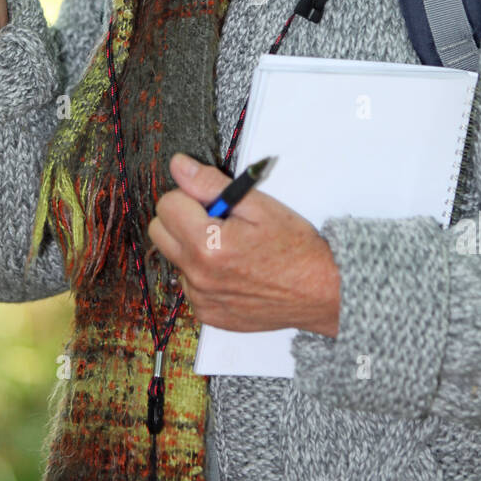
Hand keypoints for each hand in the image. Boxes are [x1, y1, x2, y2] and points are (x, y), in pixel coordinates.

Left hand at [147, 153, 340, 337]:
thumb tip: (179, 167)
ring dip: (192, 248)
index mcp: (207, 245)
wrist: (320, 292)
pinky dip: (204, 274)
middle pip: (159, 233)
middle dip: (182, 219)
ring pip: (175, 259)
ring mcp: (201, 299)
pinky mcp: (208, 314)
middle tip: (216, 220)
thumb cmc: (296, 249)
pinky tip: (232, 270)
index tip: (213, 201)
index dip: (190, 196)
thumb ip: (211, 184)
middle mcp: (198, 276)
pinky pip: (190, 285)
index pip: (167, 205)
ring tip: (230, 248)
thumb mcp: (258, 205)